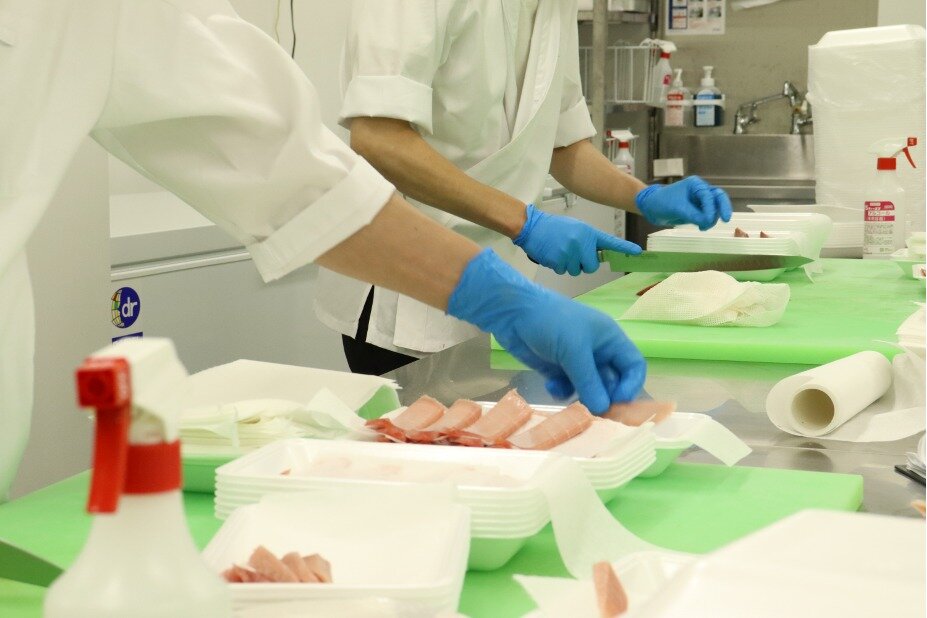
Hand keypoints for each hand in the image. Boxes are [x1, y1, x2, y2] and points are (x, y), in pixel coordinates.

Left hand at [447, 249, 646, 413]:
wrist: (512, 312)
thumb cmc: (550, 322)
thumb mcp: (573, 350)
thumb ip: (589, 382)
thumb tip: (603, 410)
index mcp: (610, 339)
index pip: (634, 366)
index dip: (631, 385)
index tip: (619, 403)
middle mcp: (597, 351)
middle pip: (612, 382)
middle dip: (605, 397)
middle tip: (595, 414)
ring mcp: (576, 361)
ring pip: (589, 389)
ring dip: (582, 397)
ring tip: (572, 403)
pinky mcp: (557, 369)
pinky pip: (568, 388)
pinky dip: (562, 391)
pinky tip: (551, 386)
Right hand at [513, 204, 640, 275]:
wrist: (532, 227)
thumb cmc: (555, 228)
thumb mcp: (576, 229)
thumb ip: (588, 241)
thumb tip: (596, 255)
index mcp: (589, 234)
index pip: (610, 242)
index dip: (624, 248)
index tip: (638, 252)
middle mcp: (582, 243)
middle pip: (591, 267)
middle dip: (583, 264)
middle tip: (573, 254)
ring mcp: (570, 253)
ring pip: (576, 271)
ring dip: (569, 265)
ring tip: (560, 251)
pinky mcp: (558, 261)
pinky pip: (563, 271)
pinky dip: (558, 266)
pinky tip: (553, 254)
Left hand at [636, 176, 732, 230]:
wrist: (651, 208)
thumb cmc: (662, 202)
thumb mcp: (678, 208)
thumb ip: (694, 214)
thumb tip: (707, 221)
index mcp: (695, 185)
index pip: (709, 195)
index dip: (711, 208)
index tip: (707, 219)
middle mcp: (700, 191)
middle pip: (718, 197)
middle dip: (723, 208)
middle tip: (726, 220)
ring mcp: (700, 201)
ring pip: (715, 208)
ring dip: (713, 218)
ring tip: (703, 227)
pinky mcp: (697, 210)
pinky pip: (708, 215)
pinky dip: (708, 221)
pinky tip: (702, 227)